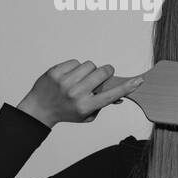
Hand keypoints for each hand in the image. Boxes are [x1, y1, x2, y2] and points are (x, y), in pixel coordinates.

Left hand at [16, 60, 142, 127]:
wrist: (39, 109)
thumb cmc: (67, 112)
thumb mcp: (87, 115)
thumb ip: (103, 104)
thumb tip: (119, 96)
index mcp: (86, 106)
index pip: (111, 94)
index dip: (127, 87)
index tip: (138, 81)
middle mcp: (76, 94)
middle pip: (102, 72)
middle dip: (106, 72)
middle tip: (102, 75)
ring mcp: (64, 82)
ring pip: (89, 65)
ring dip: (89, 70)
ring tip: (81, 78)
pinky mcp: (55, 72)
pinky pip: (75, 62)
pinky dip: (75, 67)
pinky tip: (70, 76)